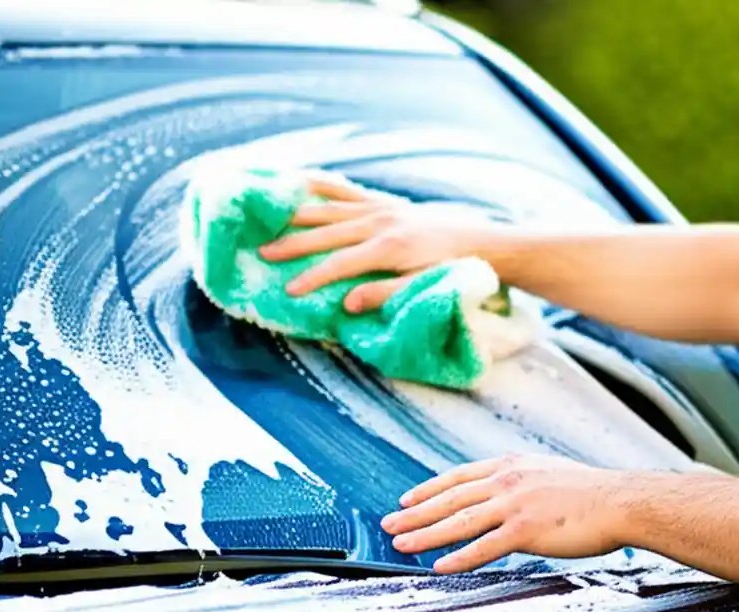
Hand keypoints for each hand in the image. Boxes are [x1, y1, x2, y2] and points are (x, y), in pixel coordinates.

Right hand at [258, 175, 503, 310]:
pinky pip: (346, 189)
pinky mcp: (383, 201)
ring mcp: (380, 207)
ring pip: (330, 208)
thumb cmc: (450, 269)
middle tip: (261, 252)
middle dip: (293, 243)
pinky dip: (322, 185)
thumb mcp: (422, 288)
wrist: (477, 240)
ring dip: (298, 215)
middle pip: (327, 232)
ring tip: (269, 223)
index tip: (288, 290)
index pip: (341, 264)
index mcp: (388, 248)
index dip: (313, 277)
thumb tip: (348, 304)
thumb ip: (384, 294)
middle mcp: (380, 222)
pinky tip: (299, 180)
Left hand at [380, 453, 633, 572]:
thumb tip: (505, 492)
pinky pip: (483, 547)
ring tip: (400, 545)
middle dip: (415, 513)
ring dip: (425, 534)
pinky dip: (458, 557)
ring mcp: (515, 504)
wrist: (620, 500)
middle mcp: (507, 480)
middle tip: (389, 524)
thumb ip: (521, 481)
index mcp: (511, 465)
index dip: (429, 489)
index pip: (458, 477)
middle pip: (450, 498)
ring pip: (459, 521)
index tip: (407, 500)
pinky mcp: (526, 530)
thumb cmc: (591, 492)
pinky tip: (439, 566)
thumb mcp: (548, 472)